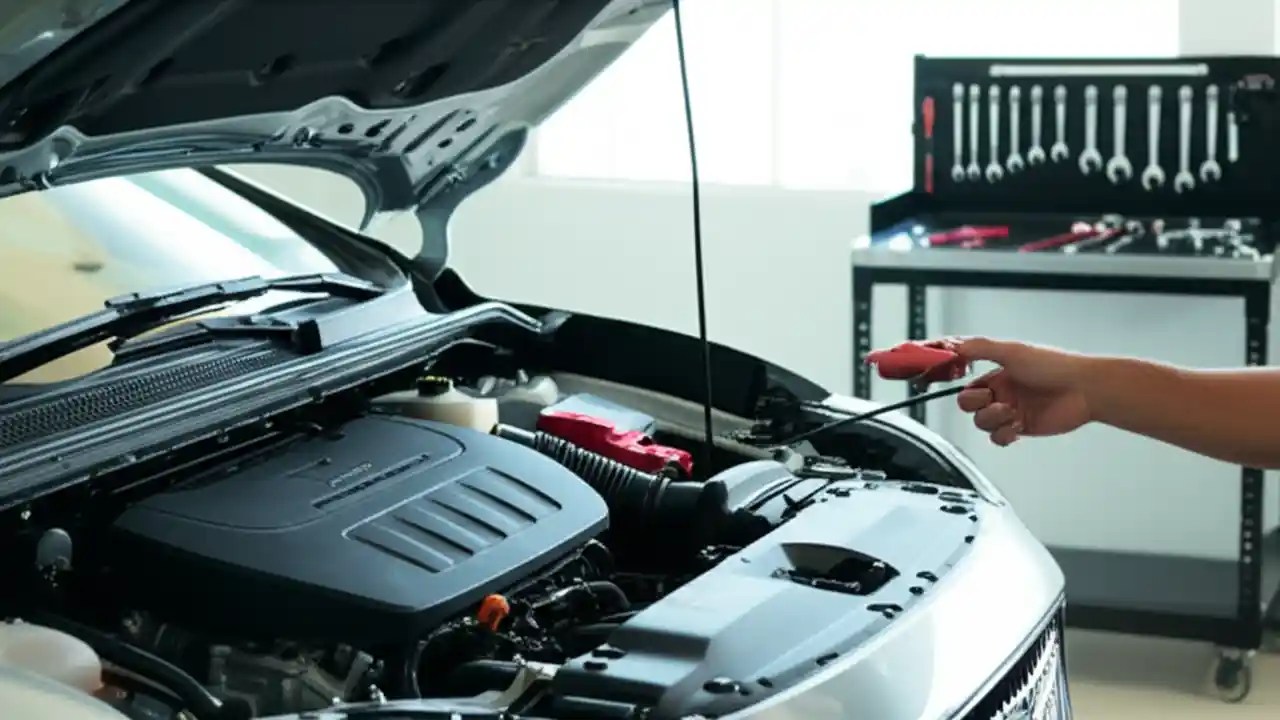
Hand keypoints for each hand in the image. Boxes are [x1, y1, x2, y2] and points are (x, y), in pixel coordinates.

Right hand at [953, 337, 1093, 445]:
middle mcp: (1002, 391)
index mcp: (998, 373)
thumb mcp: (1013, 351)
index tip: (954, 383)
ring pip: (982, 422)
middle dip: (976, 404)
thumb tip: (955, 345)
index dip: (959, 384)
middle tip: (992, 400)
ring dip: (993, 419)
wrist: (1084, 390)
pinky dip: (1003, 434)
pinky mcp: (1021, 428)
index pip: (966, 381)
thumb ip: (981, 348)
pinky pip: (998, 437)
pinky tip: (1017, 426)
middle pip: (968, 405)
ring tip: (1012, 413)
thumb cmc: (1055, 366)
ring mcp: (1011, 411)